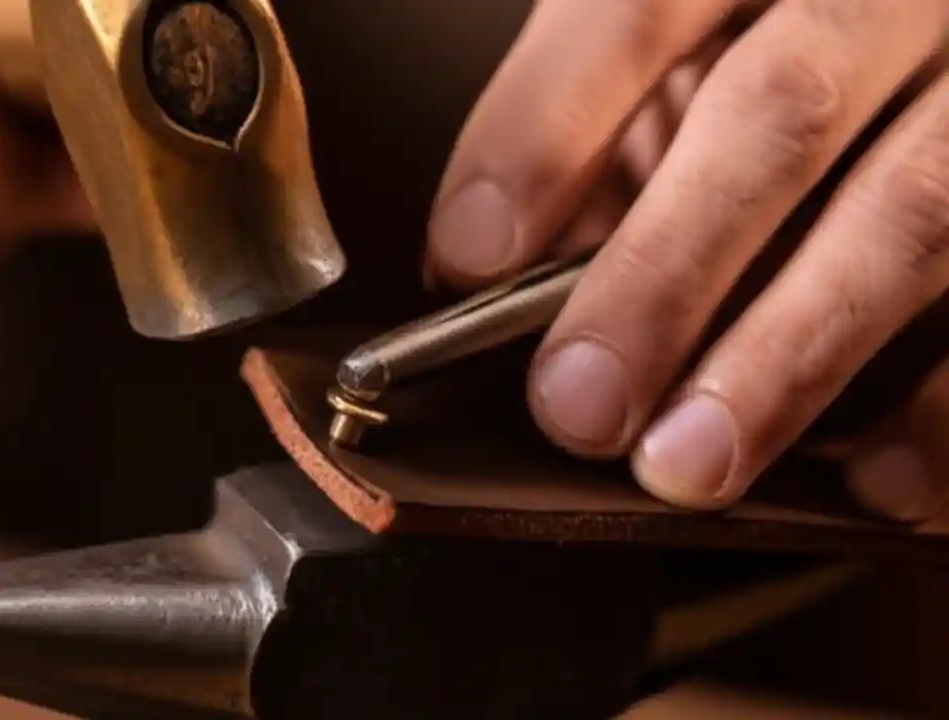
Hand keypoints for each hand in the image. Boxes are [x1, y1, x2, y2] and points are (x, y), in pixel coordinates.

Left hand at [426, 0, 948, 518]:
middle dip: (664, 272)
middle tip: (580, 404)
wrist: (918, 26)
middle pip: (780, 111)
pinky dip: (943, 406)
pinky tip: (874, 480)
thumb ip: (603, 131)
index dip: (545, 128)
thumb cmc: (779, 50)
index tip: (470, 254)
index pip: (637, 4)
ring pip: (914, 208)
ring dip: (789, 356)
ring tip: (690, 462)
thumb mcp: (686, 51)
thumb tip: (485, 268)